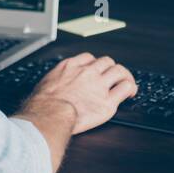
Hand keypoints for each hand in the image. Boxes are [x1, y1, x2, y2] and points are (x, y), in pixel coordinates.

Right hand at [18, 53, 136, 134]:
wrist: (49, 114)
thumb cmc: (43, 104)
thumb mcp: (45, 83)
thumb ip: (56, 81)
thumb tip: (53, 87)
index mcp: (71, 66)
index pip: (89, 58)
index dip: (95, 64)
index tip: (96, 70)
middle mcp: (87, 72)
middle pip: (107, 61)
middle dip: (111, 68)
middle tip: (113, 76)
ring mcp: (99, 86)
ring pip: (119, 71)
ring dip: (124, 75)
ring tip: (126, 82)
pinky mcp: (107, 102)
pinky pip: (125, 88)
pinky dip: (130, 88)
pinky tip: (131, 93)